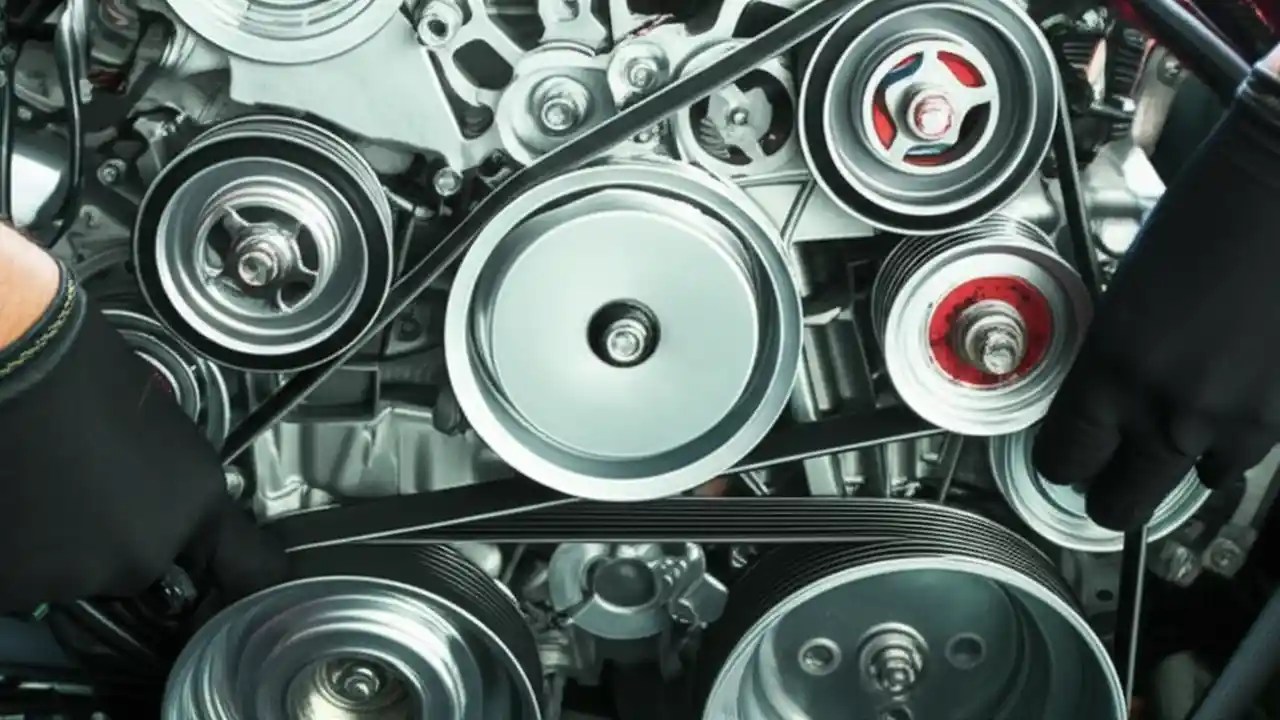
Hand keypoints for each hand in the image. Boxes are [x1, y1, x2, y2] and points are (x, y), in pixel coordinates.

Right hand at [0, 226, 284, 610]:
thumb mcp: (167, 434)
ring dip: (60, 546)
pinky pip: (22, 580)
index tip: (222, 578)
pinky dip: (16, 549)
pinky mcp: (16, 583)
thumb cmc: (82, 373)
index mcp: (197, 508)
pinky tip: (16, 498)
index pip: (250, 571)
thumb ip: (173, 491)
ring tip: (43, 484)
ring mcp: (78, 574)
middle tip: (86, 486)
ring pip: (74, 576)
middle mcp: (143, 554)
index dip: (229, 574)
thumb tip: (162, 512)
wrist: (20, 360)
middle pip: (138, 569)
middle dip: (117, 540)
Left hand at [1033, 46, 1279, 530]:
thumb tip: (1102, 407)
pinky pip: (1240, 459)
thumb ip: (1110, 364)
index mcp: (1110, 372)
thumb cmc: (1208, 220)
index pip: (1063, 460)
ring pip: (1188, 482)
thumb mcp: (1127, 295)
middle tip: (1107, 469)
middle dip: (1107, 491)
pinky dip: (1228, 442)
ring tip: (1181, 412)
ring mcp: (1230, 424)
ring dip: (1178, 460)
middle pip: (1116, 504)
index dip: (1060, 464)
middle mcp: (1165, 411)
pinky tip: (1226, 394)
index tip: (1064, 458)